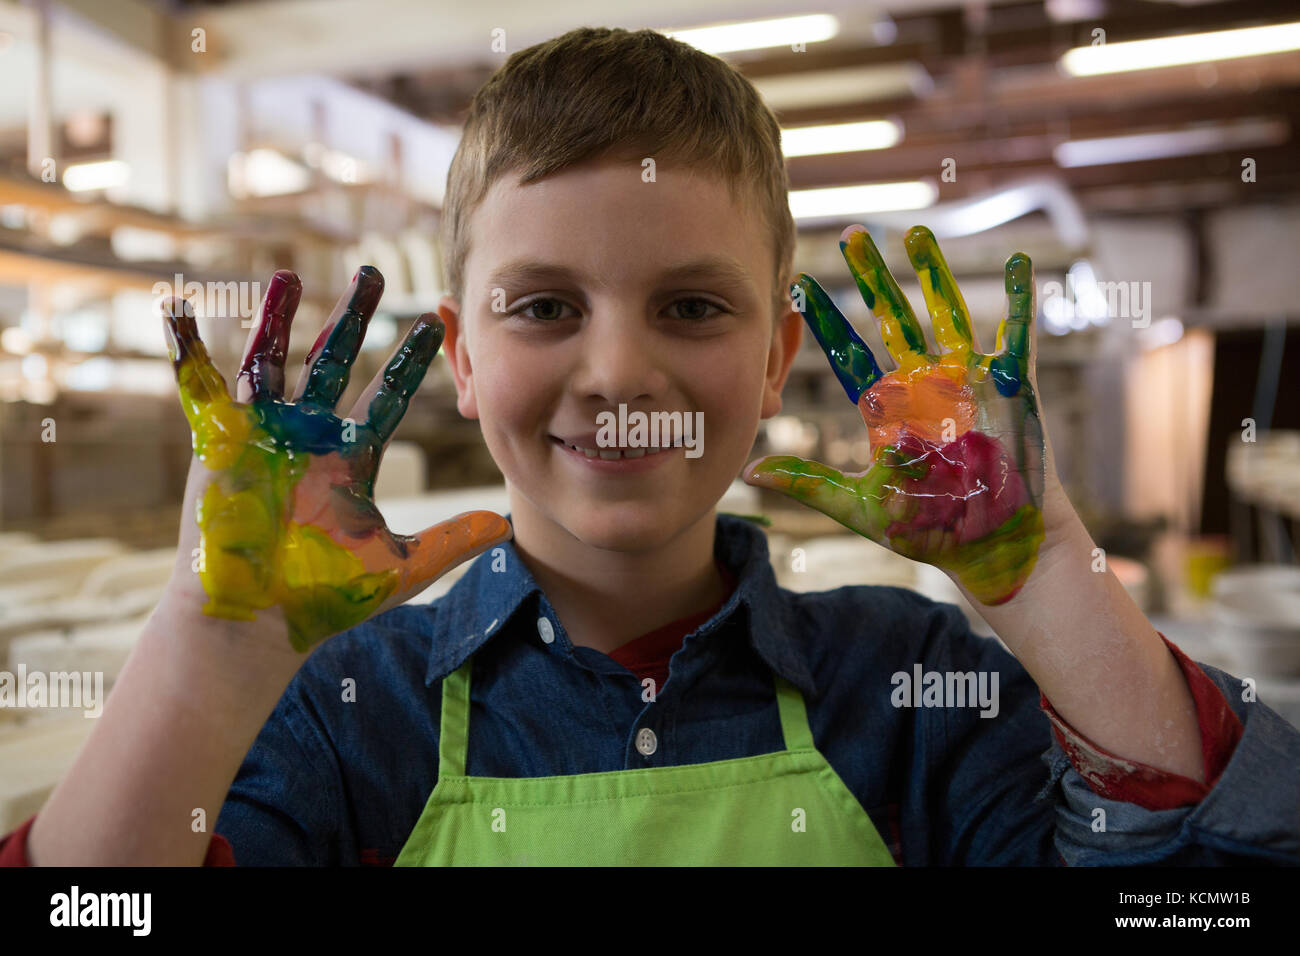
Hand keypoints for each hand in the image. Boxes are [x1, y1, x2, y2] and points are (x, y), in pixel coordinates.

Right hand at [162, 267, 511, 651]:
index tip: (434, 321)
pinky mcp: (218, 443)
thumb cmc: (323, 599)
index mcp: (353, 459)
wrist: (258, 623)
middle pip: (336, 362)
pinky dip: (188, 346)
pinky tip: (180, 304)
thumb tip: (506, 522)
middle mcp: (311, 438)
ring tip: (289, 273)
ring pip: (274, 362)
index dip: (409, 359)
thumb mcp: (400, 566)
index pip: (388, 395)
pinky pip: (200, 385)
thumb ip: (451, 539)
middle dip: (354, 318)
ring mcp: (264, 435)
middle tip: (372, 271)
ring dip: (279, 318)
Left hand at [745, 225, 1046, 605]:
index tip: (797, 284)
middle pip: (894, 318)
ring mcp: (968, 382)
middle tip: (852, 233)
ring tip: (917, 232)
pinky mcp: (1012, 390)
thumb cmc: (932, 531)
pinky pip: (1018, 338)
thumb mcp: (861, 507)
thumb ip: (808, 484)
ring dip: (934, 273)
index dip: (825, 319)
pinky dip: (1019, 302)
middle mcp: (924, 386)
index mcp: (888, 409)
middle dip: (873, 277)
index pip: (849, 352)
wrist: (996, 549)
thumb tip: (747, 473)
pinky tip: (1017, 262)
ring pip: (948, 313)